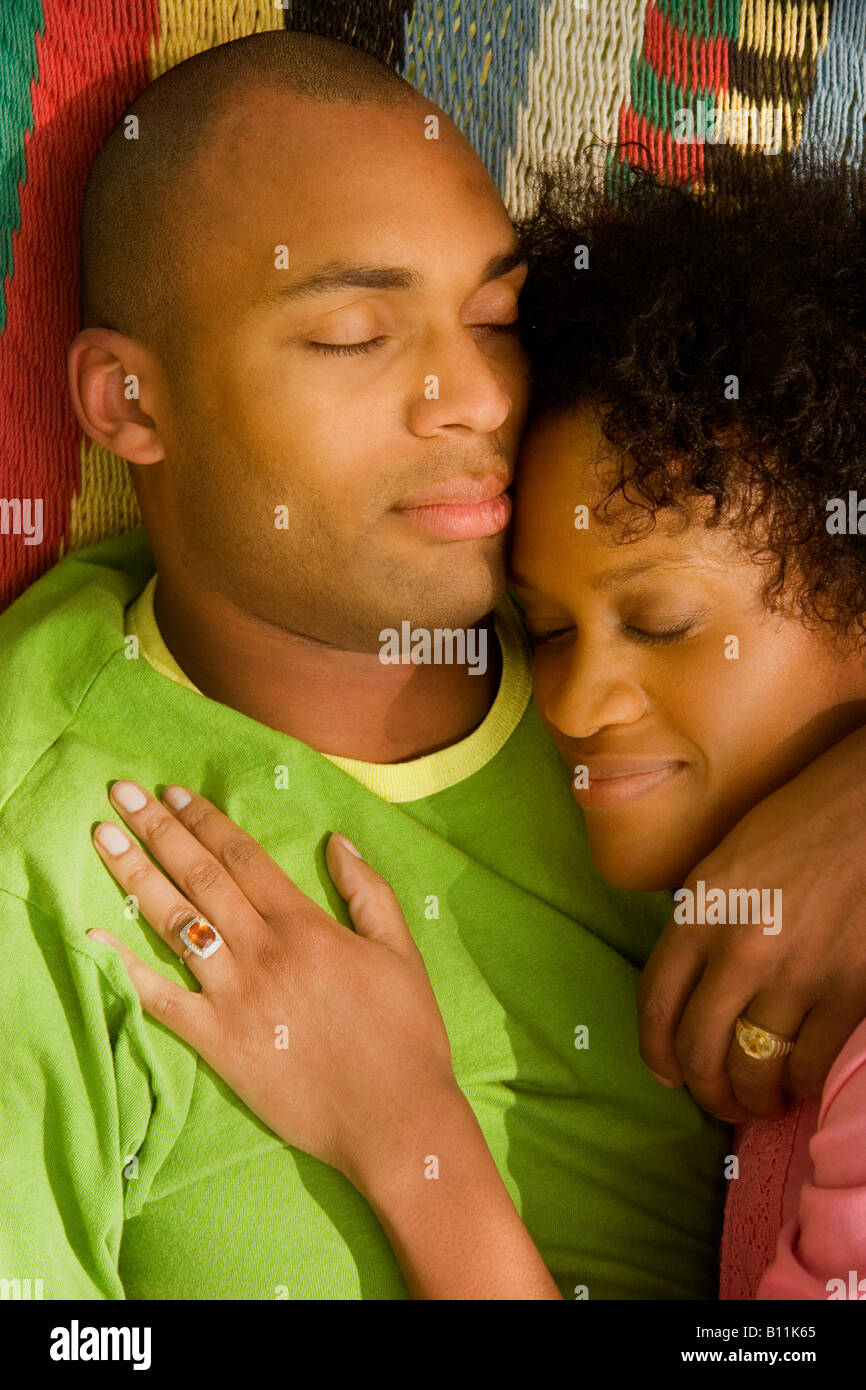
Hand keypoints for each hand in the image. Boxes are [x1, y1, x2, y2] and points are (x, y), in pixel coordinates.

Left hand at [87, 780, 461, 1188]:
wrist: (395, 1119)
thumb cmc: (407, 1035)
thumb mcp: (401, 952)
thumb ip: (368, 892)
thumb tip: (337, 841)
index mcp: (306, 925)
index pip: (242, 856)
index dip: (204, 820)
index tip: (173, 792)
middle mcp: (263, 951)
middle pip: (199, 876)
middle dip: (157, 830)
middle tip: (122, 793)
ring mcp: (235, 997)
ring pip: (174, 923)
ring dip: (135, 875)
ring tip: (103, 838)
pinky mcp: (219, 1044)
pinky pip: (160, 1001)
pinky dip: (125, 966)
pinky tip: (94, 935)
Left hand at [637, 723, 865, 1120]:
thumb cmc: (805, 821)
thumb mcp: (729, 861)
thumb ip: (705, 919)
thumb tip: (694, 976)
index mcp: (700, 911)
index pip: (655, 1003)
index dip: (656, 1052)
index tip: (667, 1074)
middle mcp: (737, 949)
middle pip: (699, 1049)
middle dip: (705, 1090)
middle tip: (720, 1101)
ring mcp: (794, 974)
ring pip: (754, 1067)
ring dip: (754, 1097)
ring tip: (762, 1100)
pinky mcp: (847, 992)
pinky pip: (811, 1064)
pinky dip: (802, 1083)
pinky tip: (802, 1081)